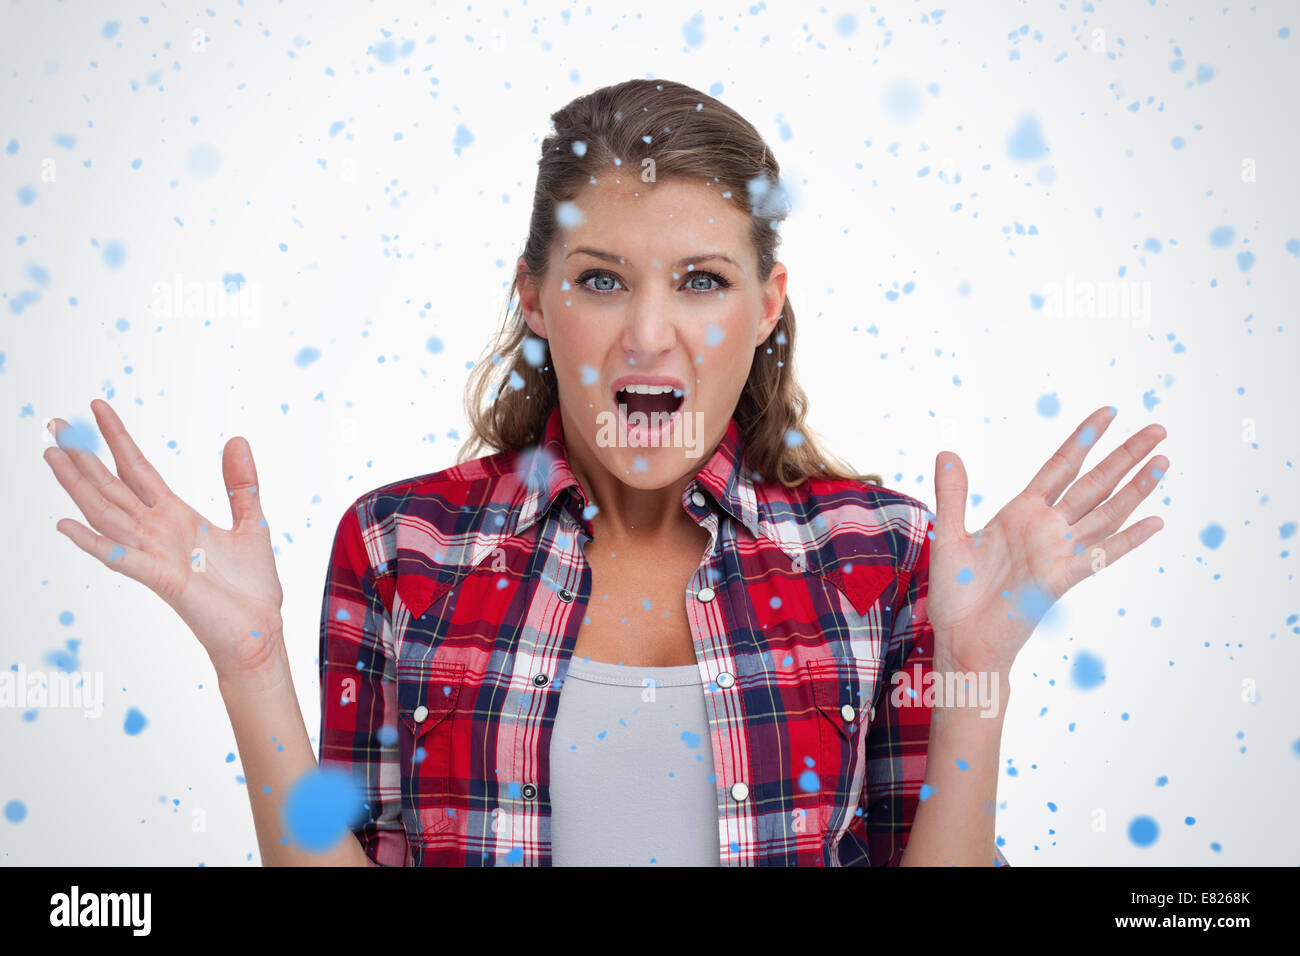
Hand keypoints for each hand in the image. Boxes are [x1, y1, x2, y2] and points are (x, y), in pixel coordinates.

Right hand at [42, 399, 285, 681]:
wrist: (260, 632)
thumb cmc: (251, 588)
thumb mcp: (252, 524)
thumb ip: (241, 485)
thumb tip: (236, 439)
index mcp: (176, 517)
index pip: (137, 470)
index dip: (117, 439)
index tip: (96, 407)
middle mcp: (158, 533)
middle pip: (112, 487)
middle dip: (84, 457)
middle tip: (54, 424)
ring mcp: (155, 556)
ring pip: (108, 514)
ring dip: (79, 487)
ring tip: (52, 455)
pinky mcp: (163, 581)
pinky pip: (122, 559)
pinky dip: (94, 542)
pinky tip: (65, 524)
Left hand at [925, 405, 1167, 675]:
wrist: (960, 638)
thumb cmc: (956, 593)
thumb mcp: (948, 535)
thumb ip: (952, 495)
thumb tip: (946, 452)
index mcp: (1021, 513)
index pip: (1061, 466)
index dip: (1084, 438)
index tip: (1109, 412)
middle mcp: (1046, 528)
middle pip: (1095, 483)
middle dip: (1125, 456)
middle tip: (1159, 428)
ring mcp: (1057, 552)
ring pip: (1106, 513)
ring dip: (1136, 489)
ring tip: (1163, 461)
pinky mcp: (1060, 578)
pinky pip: (1100, 555)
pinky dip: (1128, 540)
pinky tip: (1156, 522)